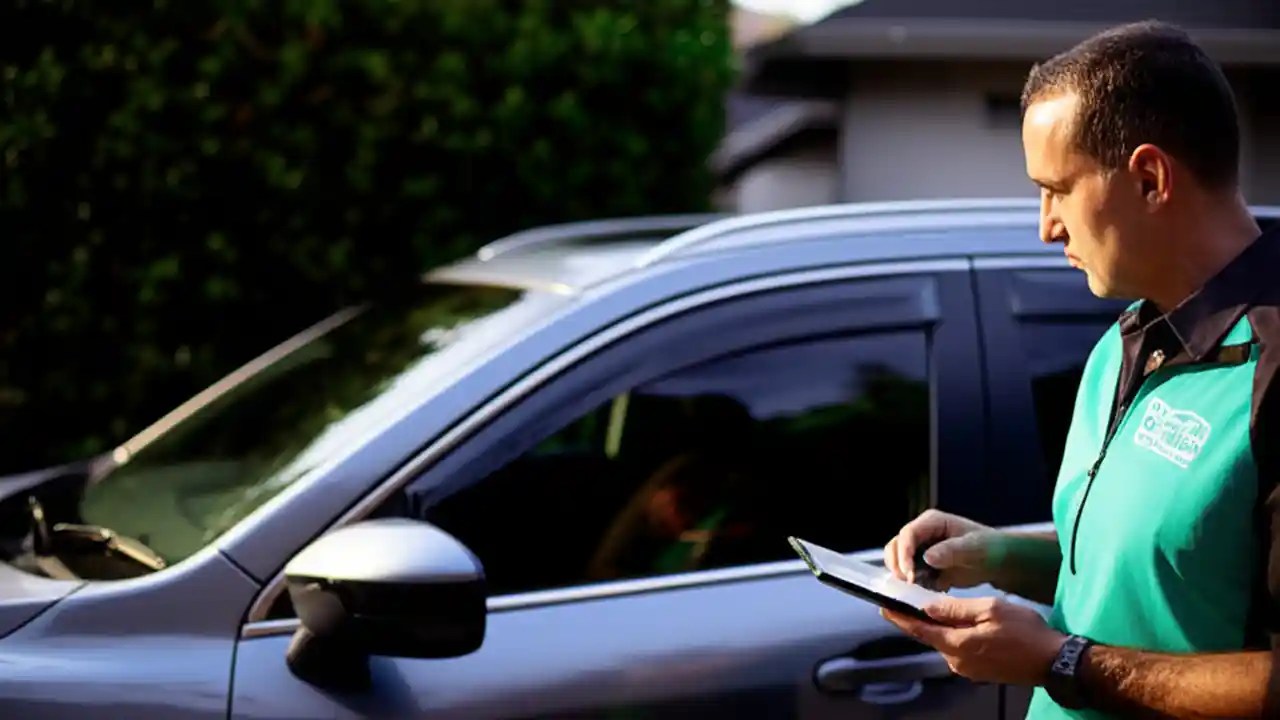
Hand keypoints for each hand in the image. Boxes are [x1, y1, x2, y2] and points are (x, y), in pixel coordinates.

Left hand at [881, 596, 1064, 685]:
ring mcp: (967, 668)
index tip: (884, 605)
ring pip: (944, 641)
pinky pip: (958, 649)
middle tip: (907, 600)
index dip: (899, 616)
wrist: (1052, 661)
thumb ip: (956, 609)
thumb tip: (928, 606)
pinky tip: (962, 623)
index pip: (918, 629)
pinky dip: (954, 635)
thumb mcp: (990, 609)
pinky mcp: (977, 670)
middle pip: (929, 635)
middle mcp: (957, 660)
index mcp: (957, 644)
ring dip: (940, 626)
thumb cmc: (1026, 632)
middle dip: (918, 618)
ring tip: (938, 606)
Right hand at [884, 509, 999, 589]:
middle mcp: (921, 534)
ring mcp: (919, 550)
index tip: (909, 574)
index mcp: (932, 522)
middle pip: (895, 546)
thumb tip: (928, 557)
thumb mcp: (974, 548)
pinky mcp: (922, 566)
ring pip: (896, 560)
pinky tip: (922, 592)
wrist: (997, 562)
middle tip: (908, 584)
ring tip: (914, 589)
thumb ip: (952, 550)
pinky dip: (909, 583)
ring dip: (901, 575)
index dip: (904, 553)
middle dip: (898, 565)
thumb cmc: (988, 548)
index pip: (908, 534)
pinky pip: (907, 574)